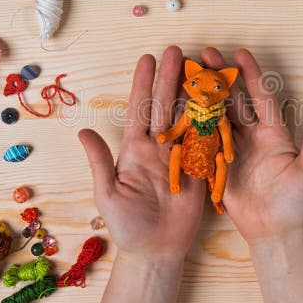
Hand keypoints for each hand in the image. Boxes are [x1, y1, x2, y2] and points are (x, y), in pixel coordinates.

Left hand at [78, 46, 204, 262]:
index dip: (143, 83)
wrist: (156, 251)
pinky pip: (207, 142)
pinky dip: (213, 120)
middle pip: (166, 106)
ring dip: (194, 93)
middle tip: (177, 51)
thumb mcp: (107, 194)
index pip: (140, 109)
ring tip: (201, 66)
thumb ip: (100, 162)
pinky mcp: (200, 170)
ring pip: (189, 118)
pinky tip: (219, 100)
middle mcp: (159, 147)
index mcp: (135, 149)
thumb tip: (83, 132)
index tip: (148, 58)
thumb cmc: (127, 226)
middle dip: (171, 78)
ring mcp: (181, 156)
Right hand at [199, 48, 302, 244]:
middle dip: (220, 77)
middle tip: (206, 54)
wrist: (274, 232)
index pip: (260, 96)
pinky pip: (203, 142)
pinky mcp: (216, 166)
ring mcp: (231, 150)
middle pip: (234, 100)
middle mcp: (251, 137)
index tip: (239, 54)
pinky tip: (178, 108)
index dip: (251, 74)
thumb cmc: (296, 203)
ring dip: (203, 96)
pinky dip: (192, 124)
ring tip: (188, 74)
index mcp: (273, 133)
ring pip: (215, 116)